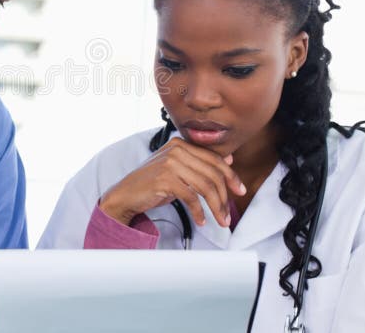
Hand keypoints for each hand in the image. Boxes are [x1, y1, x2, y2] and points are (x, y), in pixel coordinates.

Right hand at [99, 136, 246, 227]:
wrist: (125, 194)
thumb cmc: (151, 183)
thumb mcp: (178, 170)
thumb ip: (199, 163)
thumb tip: (228, 159)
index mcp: (180, 144)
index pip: (214, 159)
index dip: (231, 176)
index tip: (239, 190)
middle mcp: (176, 150)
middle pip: (212, 173)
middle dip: (224, 196)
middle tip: (228, 213)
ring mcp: (170, 163)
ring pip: (205, 186)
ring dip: (216, 207)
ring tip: (219, 220)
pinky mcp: (165, 179)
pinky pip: (192, 197)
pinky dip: (199, 212)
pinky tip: (201, 220)